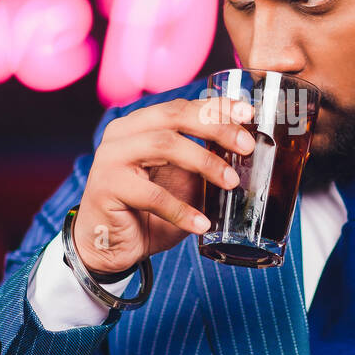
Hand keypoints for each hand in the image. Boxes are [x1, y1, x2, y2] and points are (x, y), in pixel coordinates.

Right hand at [71, 96, 255, 274]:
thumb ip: (202, 162)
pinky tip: (202, 224)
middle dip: (216, 127)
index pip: (182, 106)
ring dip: (204, 162)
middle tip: (246, 146)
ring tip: (231, 183)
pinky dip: (182, 210)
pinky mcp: (106, 187)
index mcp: (140, 125)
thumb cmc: (147, 213)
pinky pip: (152, 195)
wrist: (108, 247)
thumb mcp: (181, 182)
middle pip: (174, 116)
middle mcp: (122, 133)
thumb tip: (243, 151)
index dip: (216, 107)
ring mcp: (110, 157)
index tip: (248, 112)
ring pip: (164, 145)